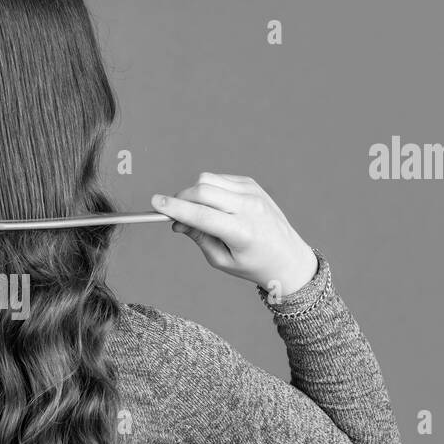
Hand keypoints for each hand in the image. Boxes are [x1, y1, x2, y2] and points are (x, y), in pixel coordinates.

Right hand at [152, 173, 317, 296]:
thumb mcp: (222, 260)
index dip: (174, 208)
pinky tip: (216, 207)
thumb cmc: (253, 264)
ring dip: (194, 194)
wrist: (288, 256)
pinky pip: (219, 179)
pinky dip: (209, 190)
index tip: (155, 203)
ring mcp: (252, 192)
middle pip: (201, 190)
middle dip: (180, 199)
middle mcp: (249, 207)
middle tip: (174, 214)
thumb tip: (176, 221)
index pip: (200, 214)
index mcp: (241, 232)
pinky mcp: (252, 184)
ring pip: (208, 179)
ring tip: (199, 212)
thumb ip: (198, 237)